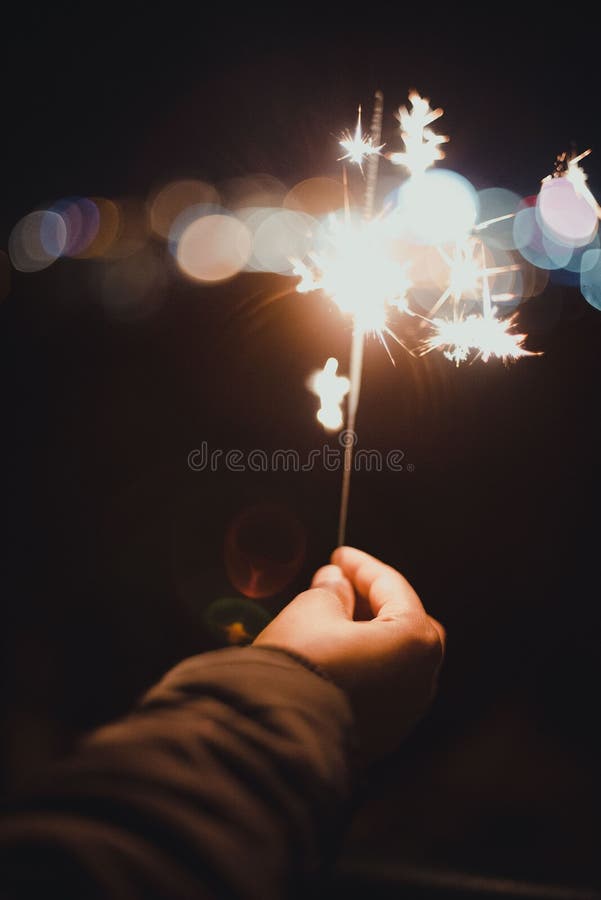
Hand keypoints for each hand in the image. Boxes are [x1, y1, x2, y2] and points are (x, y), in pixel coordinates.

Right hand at [254, 546, 444, 762]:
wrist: (275, 732)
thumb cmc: (299, 664)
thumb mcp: (311, 610)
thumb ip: (332, 590)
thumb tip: (336, 583)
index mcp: (414, 640)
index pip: (392, 587)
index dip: (362, 566)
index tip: (340, 556)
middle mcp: (422, 678)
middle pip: (407, 623)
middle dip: (377, 600)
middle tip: (345, 585)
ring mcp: (405, 711)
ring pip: (395, 658)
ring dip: (370, 633)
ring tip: (334, 616)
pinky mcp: (384, 734)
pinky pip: (382, 687)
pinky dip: (366, 663)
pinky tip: (336, 652)